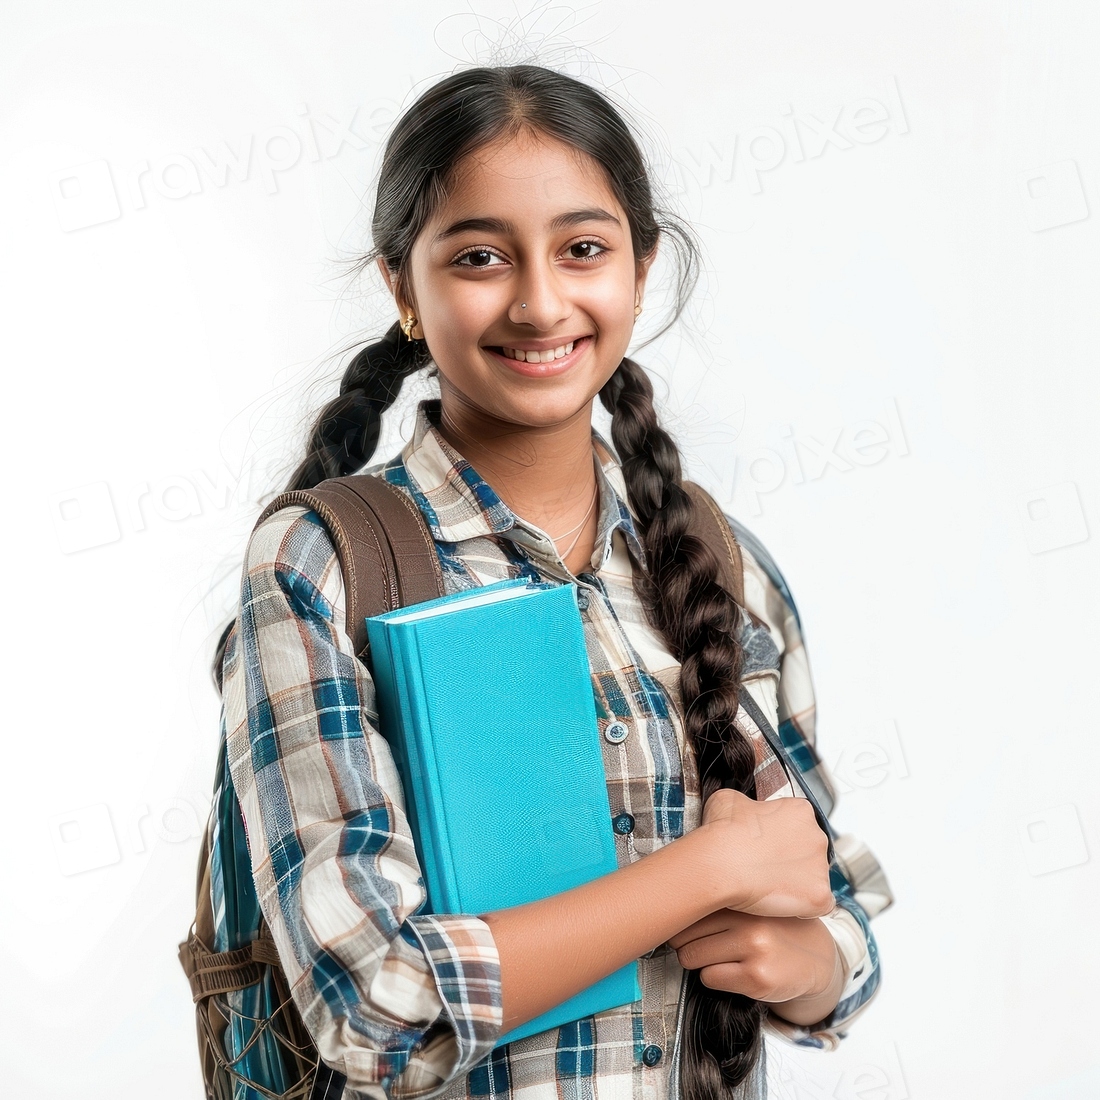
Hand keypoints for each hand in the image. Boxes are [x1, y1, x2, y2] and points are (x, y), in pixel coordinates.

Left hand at [668, 910, 843, 1020]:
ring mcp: (754, 948)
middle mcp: (748, 919)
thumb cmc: (774, 927)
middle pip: (683, 933)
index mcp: (743, 896)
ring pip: (692, 957)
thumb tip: (665, 901)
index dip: (679, 917)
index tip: (678, 919)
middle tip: (707, 942)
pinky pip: (710, 978)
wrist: (817, 959)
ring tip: (723, 956)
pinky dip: (715, 978)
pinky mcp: (757, 977)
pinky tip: (735, 971)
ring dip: (700, 961)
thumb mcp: (752, 903)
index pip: (687, 904)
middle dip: (688, 942)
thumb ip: (718, 898)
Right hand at [694, 788, 832, 917]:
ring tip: (769, 885)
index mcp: (800, 811)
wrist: (721, 864)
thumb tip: (744, 811)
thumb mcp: (728, 800)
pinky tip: (780, 902)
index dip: (782, 835)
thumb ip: (748, 805)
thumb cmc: (724, 834)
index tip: (768, 844)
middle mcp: (817, 836)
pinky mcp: (819, 895)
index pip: (800, 823)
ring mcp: (820, 868)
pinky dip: (804, 906)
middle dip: (792, 858)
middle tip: (766, 866)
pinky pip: (819, 904)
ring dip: (797, 882)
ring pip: (814, 877)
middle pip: (811, 850)